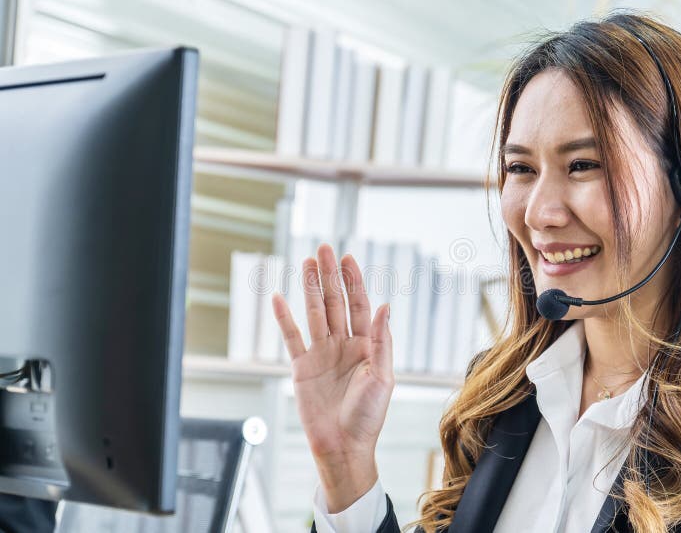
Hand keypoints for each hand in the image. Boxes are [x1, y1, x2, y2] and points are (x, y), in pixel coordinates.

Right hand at [272, 243, 393, 467]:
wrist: (343, 446)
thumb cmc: (368, 416)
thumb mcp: (382, 377)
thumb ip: (382, 340)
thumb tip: (385, 306)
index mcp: (366, 345)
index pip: (359, 306)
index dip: (353, 282)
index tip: (347, 259)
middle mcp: (343, 345)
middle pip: (335, 303)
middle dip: (330, 277)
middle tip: (324, 250)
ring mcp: (322, 354)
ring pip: (314, 313)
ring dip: (309, 288)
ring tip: (305, 263)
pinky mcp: (302, 366)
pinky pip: (292, 337)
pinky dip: (284, 319)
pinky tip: (279, 298)